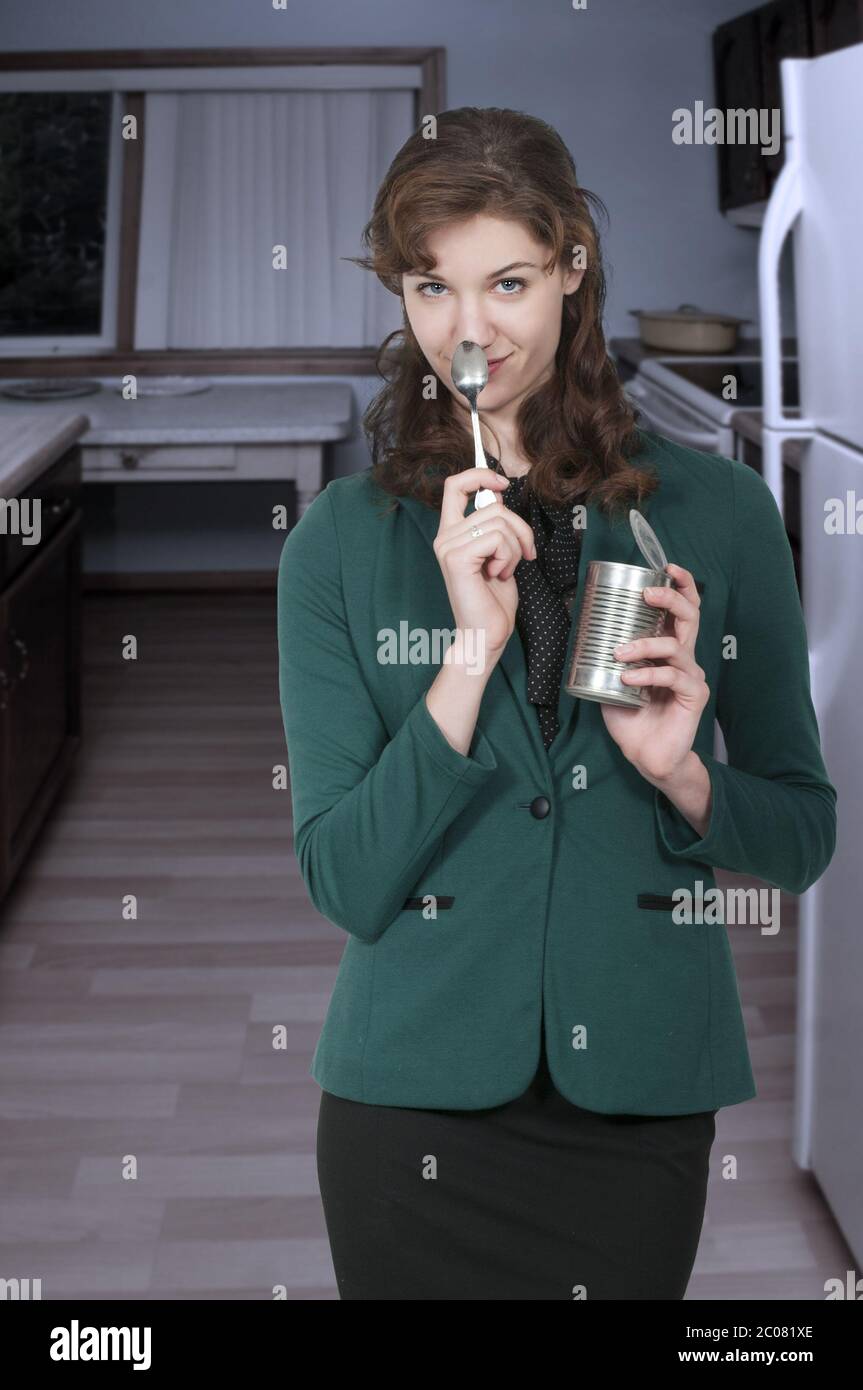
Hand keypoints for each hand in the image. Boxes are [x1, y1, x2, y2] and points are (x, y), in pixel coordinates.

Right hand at [433, 467, 535, 661]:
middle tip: (524, 555)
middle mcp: (445, 537)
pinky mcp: (457, 558)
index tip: (501, 485)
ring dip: (514, 547)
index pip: (454, 485)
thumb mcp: (498, 553)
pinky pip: (496, 538)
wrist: (485, 634)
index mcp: (452, 533)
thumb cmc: (492, 601)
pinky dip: (508, 557)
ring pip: (499, 521)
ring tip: (505, 570)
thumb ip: (494, 525)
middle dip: (520, 529)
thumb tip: (498, 496)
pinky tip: (499, 575)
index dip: (480, 475)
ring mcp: (448, 547)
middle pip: (493, 506)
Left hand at [600, 562, 709, 785]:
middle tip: (647, 595)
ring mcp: (691, 676)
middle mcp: (684, 658)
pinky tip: (629, 679)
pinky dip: (648, 674)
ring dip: (646, 644)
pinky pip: (673, 676)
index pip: (682, 610)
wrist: (646, 756)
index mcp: (668, 650)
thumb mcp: (609, 681)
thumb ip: (602, 658)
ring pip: (676, 646)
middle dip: (670, 599)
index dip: (680, 586)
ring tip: (620, 652)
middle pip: (690, 616)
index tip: (667, 568)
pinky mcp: (694, 695)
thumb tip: (577, 630)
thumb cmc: (630, 718)